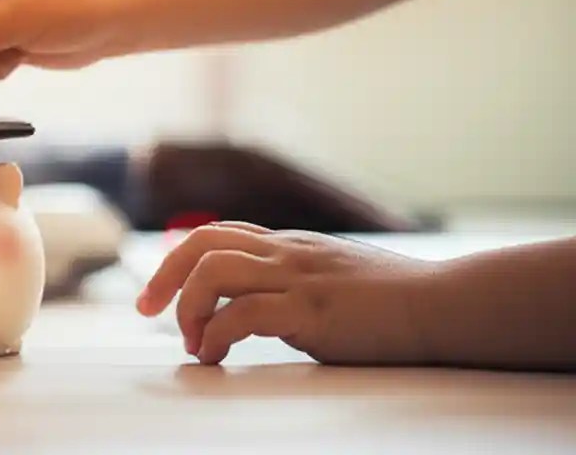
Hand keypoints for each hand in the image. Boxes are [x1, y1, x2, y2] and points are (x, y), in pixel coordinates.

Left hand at [136, 222, 440, 365]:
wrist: (443, 304)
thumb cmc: (395, 300)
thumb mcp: (334, 278)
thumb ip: (295, 284)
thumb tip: (261, 308)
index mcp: (290, 245)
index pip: (218, 234)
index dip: (179, 259)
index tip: (160, 294)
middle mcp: (286, 253)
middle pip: (201, 243)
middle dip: (163, 276)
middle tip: (147, 311)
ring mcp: (297, 278)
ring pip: (212, 271)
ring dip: (188, 308)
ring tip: (194, 343)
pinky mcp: (310, 310)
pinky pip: (241, 314)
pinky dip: (215, 335)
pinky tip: (216, 357)